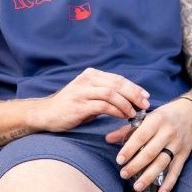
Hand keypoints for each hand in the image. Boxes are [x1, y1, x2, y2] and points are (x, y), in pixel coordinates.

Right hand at [30, 68, 149, 132]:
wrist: (45, 113)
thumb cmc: (70, 107)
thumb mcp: (88, 95)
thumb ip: (105, 94)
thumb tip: (130, 99)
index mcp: (90, 75)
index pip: (118, 78)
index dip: (134, 87)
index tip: (146, 96)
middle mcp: (86, 80)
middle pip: (117, 83)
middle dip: (134, 94)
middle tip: (145, 105)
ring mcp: (81, 91)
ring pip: (111, 93)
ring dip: (126, 103)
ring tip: (134, 113)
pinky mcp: (78, 104)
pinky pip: (103, 105)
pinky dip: (116, 111)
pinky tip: (122, 116)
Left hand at [107, 98, 191, 191]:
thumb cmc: (165, 114)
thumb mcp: (147, 116)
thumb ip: (127, 129)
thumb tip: (108, 139)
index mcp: (156, 121)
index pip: (140, 137)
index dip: (129, 149)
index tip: (119, 160)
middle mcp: (167, 133)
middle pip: (150, 153)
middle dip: (136, 165)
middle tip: (124, 174)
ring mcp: (177, 145)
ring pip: (162, 163)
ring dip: (149, 177)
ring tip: (137, 186)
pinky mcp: (185, 154)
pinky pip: (177, 170)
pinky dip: (169, 182)